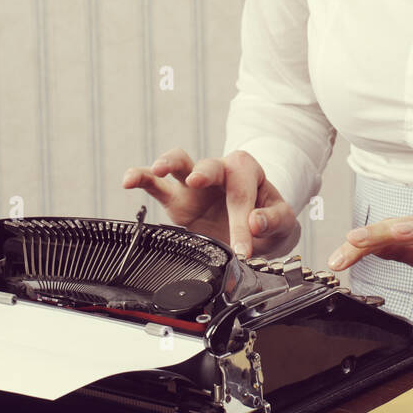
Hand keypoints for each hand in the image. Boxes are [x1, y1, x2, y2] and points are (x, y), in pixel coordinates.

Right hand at [122, 148, 298, 258]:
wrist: (255, 230)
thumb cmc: (268, 218)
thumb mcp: (283, 220)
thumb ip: (274, 219)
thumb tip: (256, 222)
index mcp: (247, 172)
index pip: (242, 191)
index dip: (242, 221)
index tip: (243, 250)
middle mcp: (219, 171)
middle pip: (211, 165)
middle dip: (204, 173)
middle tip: (196, 181)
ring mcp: (195, 184)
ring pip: (180, 162)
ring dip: (168, 162)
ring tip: (158, 169)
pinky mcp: (176, 198)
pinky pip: (156, 184)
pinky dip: (142, 178)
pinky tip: (129, 180)